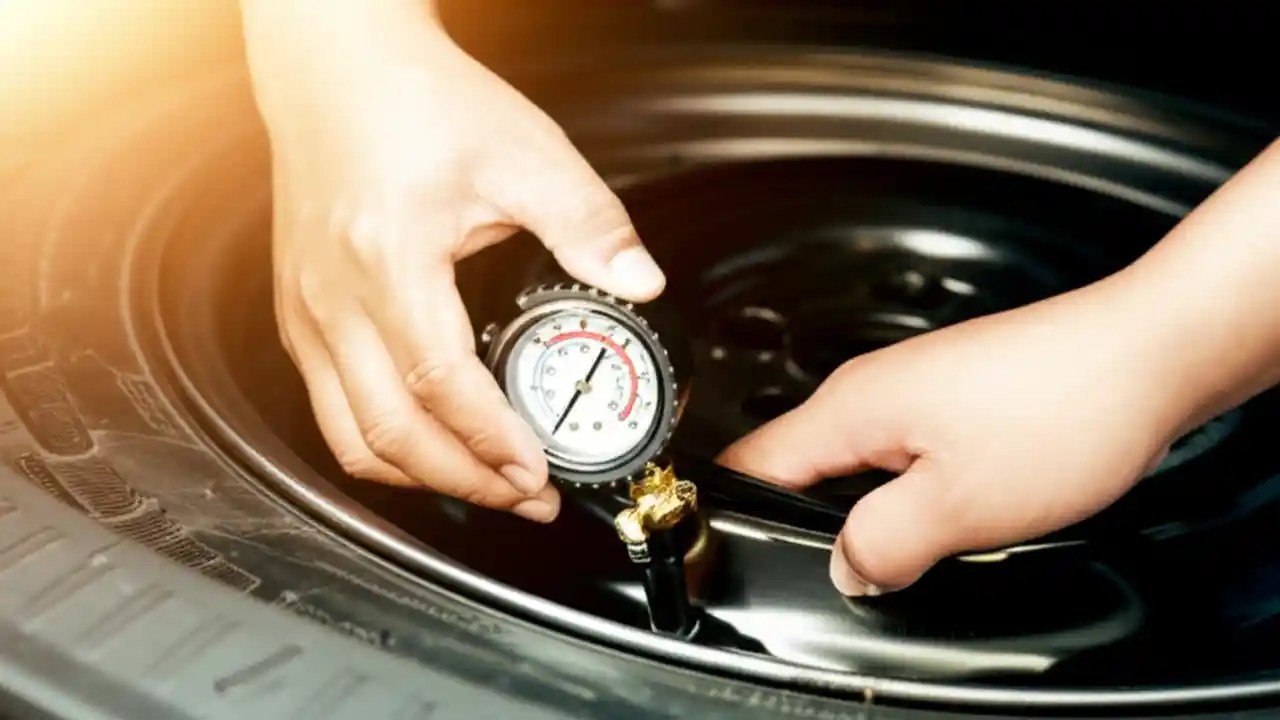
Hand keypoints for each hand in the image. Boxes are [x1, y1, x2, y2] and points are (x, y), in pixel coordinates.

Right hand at [240, 1, 664, 521]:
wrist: (334, 64)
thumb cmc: (411, 98)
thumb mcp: (523, 153)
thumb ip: (588, 223)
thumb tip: (638, 281)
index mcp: (389, 261)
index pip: (441, 387)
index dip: (493, 443)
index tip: (538, 472)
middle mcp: (334, 298)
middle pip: (390, 435)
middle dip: (465, 483)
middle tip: (525, 498)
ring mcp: (307, 310)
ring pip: (349, 435)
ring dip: (420, 476)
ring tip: (483, 485)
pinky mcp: (299, 310)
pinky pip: (329, 406)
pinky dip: (381, 443)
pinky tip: (427, 443)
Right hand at [717, 275, 1183, 595]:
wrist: (1151, 353)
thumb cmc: (1067, 406)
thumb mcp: (959, 507)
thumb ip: (882, 546)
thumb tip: (845, 570)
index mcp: (851, 408)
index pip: (749, 465)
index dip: (735, 516)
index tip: (743, 554)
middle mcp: (872, 387)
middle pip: (801, 466)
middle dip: (812, 526)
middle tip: (856, 566)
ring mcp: (914, 386)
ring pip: (859, 464)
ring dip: (872, 512)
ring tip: (914, 544)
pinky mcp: (954, 394)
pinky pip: (906, 453)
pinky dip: (915, 492)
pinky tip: (956, 514)